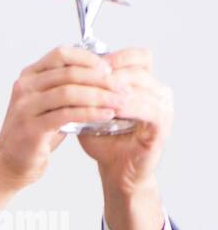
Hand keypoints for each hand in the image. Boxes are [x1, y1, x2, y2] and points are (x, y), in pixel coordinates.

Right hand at [0, 45, 121, 189]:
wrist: (9, 163)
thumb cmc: (33, 134)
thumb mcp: (48, 104)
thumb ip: (67, 87)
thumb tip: (103, 73)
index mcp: (28, 77)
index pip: (62, 54)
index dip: (89, 58)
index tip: (110, 68)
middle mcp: (24, 88)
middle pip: (69, 73)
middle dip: (101, 79)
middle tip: (122, 86)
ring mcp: (25, 108)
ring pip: (70, 92)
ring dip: (100, 96)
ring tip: (119, 101)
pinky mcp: (31, 128)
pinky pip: (67, 115)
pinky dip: (91, 113)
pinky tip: (106, 115)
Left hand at [77, 47, 171, 196]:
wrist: (117, 172)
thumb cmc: (105, 143)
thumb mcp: (91, 112)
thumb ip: (85, 93)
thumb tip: (65, 73)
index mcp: (145, 84)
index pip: (137, 57)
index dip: (113, 57)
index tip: (86, 63)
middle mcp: (159, 92)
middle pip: (137, 69)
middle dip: (110, 72)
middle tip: (86, 77)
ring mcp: (164, 107)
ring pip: (141, 87)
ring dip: (115, 89)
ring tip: (92, 92)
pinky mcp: (162, 126)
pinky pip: (147, 110)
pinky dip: (127, 108)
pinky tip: (110, 110)